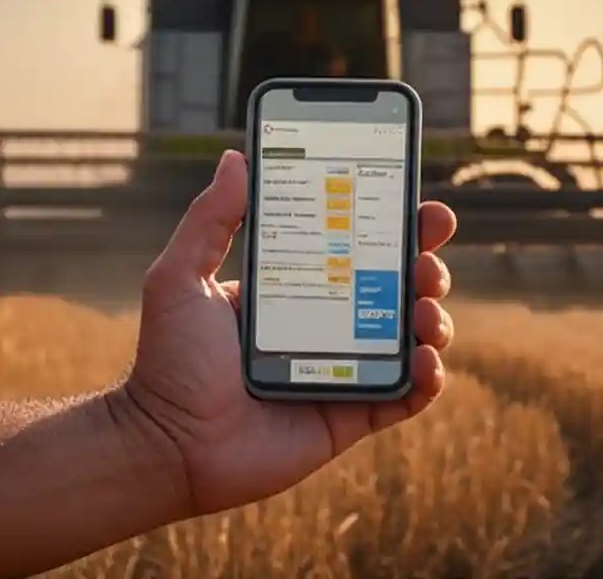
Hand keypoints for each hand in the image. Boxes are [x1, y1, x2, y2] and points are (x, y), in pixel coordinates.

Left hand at [115, 149, 455, 516]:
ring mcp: (347, 369)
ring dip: (434, 316)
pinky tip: (424, 359)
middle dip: (426, 263)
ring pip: (414, 335)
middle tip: (427, 256)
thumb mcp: (181, 277)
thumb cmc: (170, 360)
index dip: (396, 223)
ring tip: (424, 310)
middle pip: (397, 284)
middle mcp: (330, 324)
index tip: (420, 202)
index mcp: (298, 288)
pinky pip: (408, 395)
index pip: (358, 245)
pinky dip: (429, 376)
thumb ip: (209, 220)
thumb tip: (235, 158)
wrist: (168, 444)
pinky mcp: (354, 415)